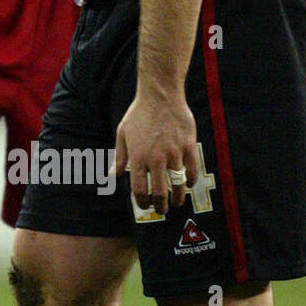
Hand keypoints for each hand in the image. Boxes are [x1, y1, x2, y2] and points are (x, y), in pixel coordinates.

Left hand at [114, 89, 199, 215]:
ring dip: (178, 198)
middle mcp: (155, 158)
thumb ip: (119, 156)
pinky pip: (192, 170)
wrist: (160, 96)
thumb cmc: (139, 113)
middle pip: (159, 192)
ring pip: (177, 185)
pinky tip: (187, 184)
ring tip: (177, 202)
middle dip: (160, 206)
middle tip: (162, 210)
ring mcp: (174, 153)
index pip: (139, 189)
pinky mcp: (189, 147)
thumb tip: (113, 175)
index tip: (145, 206)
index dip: (142, 202)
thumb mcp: (122, 133)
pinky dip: (190, 181)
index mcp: (137, 157)